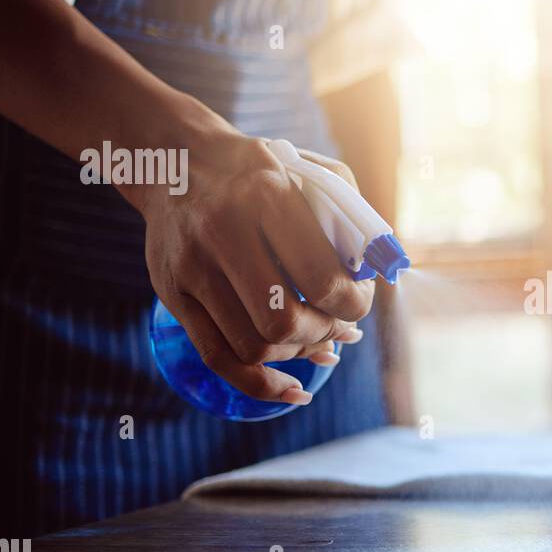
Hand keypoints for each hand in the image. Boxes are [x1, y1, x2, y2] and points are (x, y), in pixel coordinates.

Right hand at [136, 134, 374, 404]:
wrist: (177, 162)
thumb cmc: (261, 172)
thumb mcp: (312, 174)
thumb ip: (351, 218)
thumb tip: (380, 277)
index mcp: (266, 195)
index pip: (321, 278)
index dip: (353, 304)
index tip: (361, 300)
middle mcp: (221, 231)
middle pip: (284, 321)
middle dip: (325, 333)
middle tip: (341, 325)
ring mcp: (191, 267)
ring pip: (253, 345)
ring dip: (298, 355)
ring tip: (320, 342)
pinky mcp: (172, 295)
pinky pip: (217, 359)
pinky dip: (261, 385)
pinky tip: (294, 390)